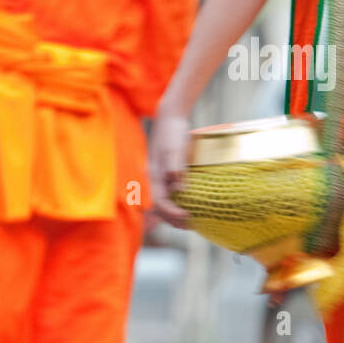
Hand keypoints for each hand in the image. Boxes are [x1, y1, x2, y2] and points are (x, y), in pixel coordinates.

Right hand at [149, 110, 190, 226]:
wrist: (170, 117)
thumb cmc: (171, 131)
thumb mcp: (174, 148)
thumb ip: (176, 167)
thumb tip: (180, 189)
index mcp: (153, 175)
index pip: (159, 201)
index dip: (172, 212)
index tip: (187, 216)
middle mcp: (154, 179)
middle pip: (159, 206)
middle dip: (172, 218)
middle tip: (190, 225)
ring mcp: (160, 177)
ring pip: (163, 202)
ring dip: (173, 214)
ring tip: (189, 222)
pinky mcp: (167, 174)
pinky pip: (169, 194)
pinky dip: (177, 203)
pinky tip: (188, 205)